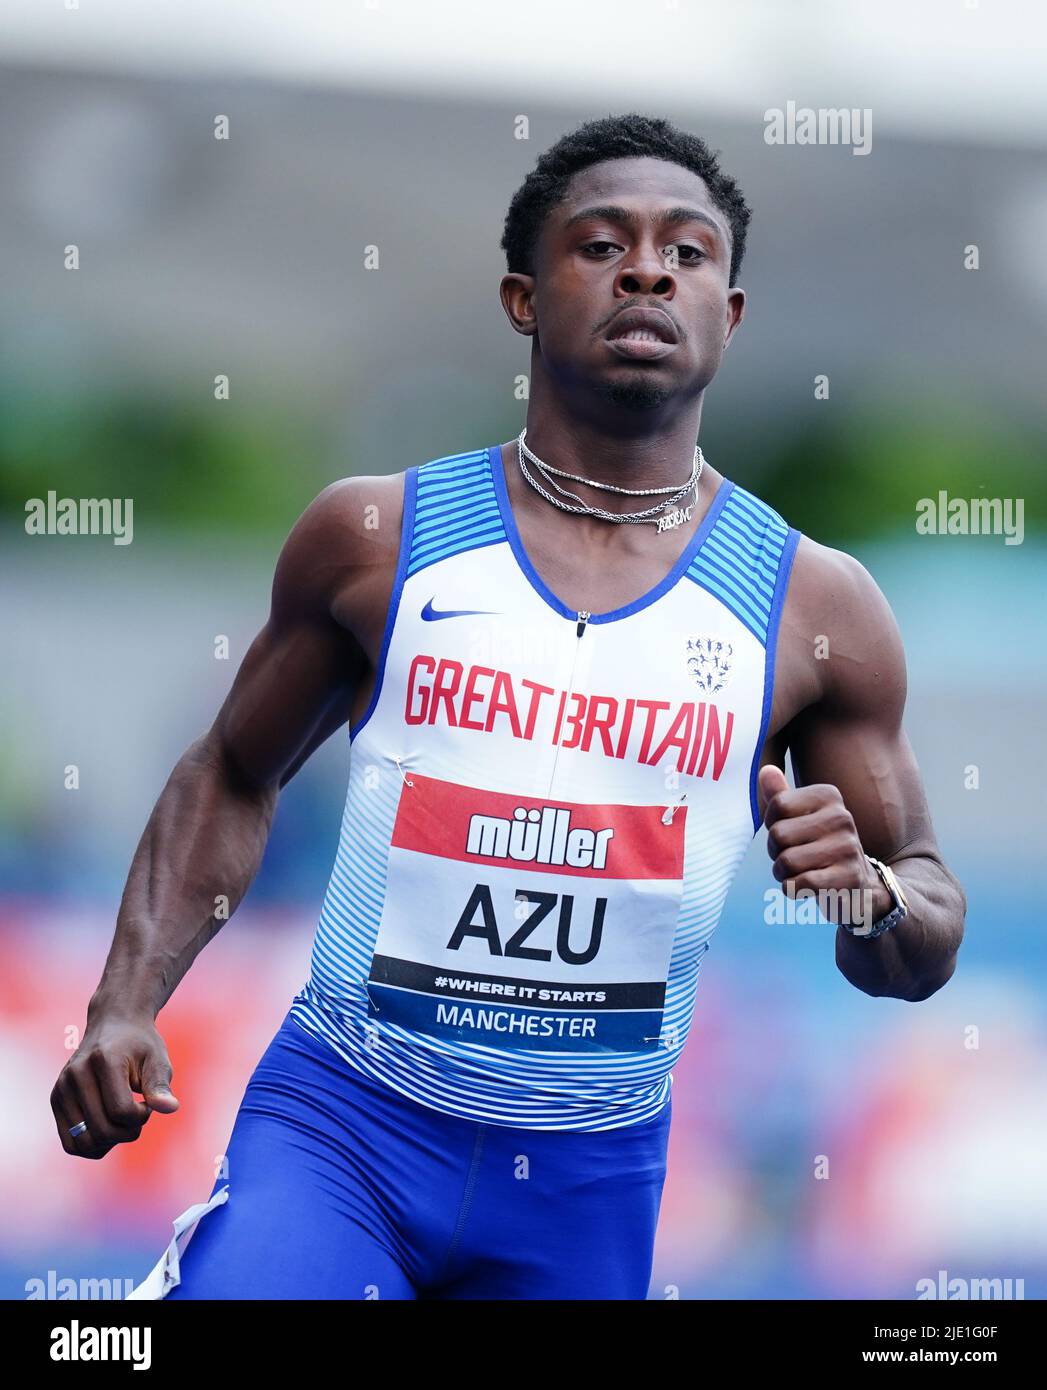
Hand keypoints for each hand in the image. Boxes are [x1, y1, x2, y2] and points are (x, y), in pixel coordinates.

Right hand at [51, 1014, 179, 1159]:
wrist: (113, 1024)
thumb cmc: (140, 1044)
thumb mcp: (157, 1059)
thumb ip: (160, 1085)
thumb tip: (170, 1108)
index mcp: (102, 1060)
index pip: (120, 1111)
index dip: (141, 1116)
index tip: (148, 1103)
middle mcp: (75, 1075)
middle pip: (102, 1130)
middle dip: (129, 1131)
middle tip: (138, 1114)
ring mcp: (61, 1089)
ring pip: (84, 1143)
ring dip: (110, 1143)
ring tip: (122, 1122)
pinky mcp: (56, 1100)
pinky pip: (71, 1143)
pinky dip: (93, 1146)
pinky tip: (108, 1128)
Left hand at [757, 764, 890, 926]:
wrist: (857, 885)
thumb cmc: (818, 847)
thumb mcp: (800, 818)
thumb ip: (780, 796)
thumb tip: (765, 770)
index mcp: (828, 796)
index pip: (777, 805)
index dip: (772, 825)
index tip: (789, 833)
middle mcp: (842, 817)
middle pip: (778, 834)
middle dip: (775, 852)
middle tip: (793, 856)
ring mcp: (848, 848)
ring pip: (787, 862)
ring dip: (783, 874)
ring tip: (800, 872)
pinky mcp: (849, 878)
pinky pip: (799, 884)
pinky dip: (793, 889)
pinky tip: (807, 887)